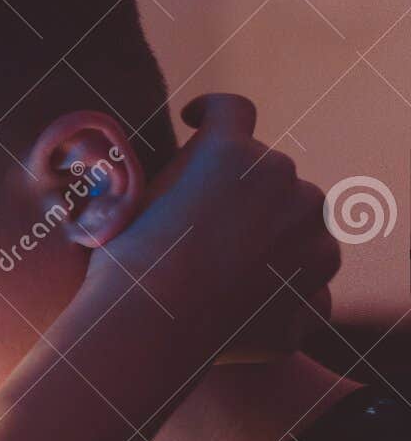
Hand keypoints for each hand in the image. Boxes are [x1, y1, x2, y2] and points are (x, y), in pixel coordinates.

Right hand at [96, 94, 338, 358]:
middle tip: (200, 227)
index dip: (210, 112)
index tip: (196, 120)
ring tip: (224, 270)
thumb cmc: (123, 269)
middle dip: (240, 191)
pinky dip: (283, 283)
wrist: (149, 331)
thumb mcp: (126, 206)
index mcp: (229, 152)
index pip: (230, 109)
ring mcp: (308, 231)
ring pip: (298, 219)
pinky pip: (307, 272)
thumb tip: (139, 172)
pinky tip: (244, 302)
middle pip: (267, 172)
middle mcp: (280, 180)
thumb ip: (157, 179)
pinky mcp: (317, 280)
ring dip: (272, 234)